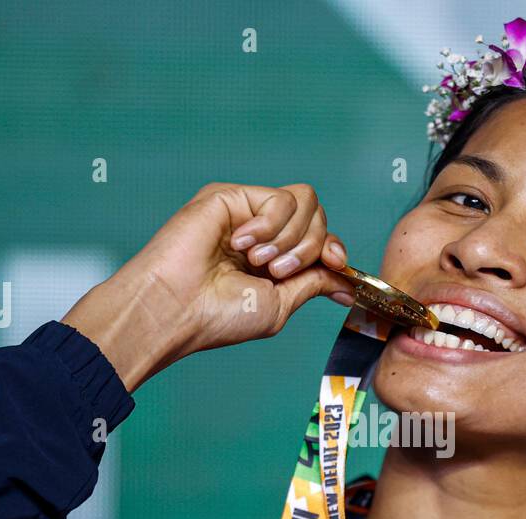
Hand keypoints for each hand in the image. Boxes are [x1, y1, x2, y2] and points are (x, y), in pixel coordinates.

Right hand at [63, 182, 356, 391]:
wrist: (177, 309)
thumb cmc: (218, 315)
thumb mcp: (280, 304)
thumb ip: (313, 283)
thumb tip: (347, 282)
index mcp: (273, 258)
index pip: (320, 237)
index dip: (334, 248)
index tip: (336, 265)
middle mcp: (262, 231)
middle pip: (318, 216)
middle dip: (311, 247)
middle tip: (278, 273)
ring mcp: (247, 211)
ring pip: (305, 202)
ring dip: (290, 239)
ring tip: (258, 262)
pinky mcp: (231, 196)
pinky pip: (280, 199)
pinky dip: (270, 227)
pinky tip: (241, 246)